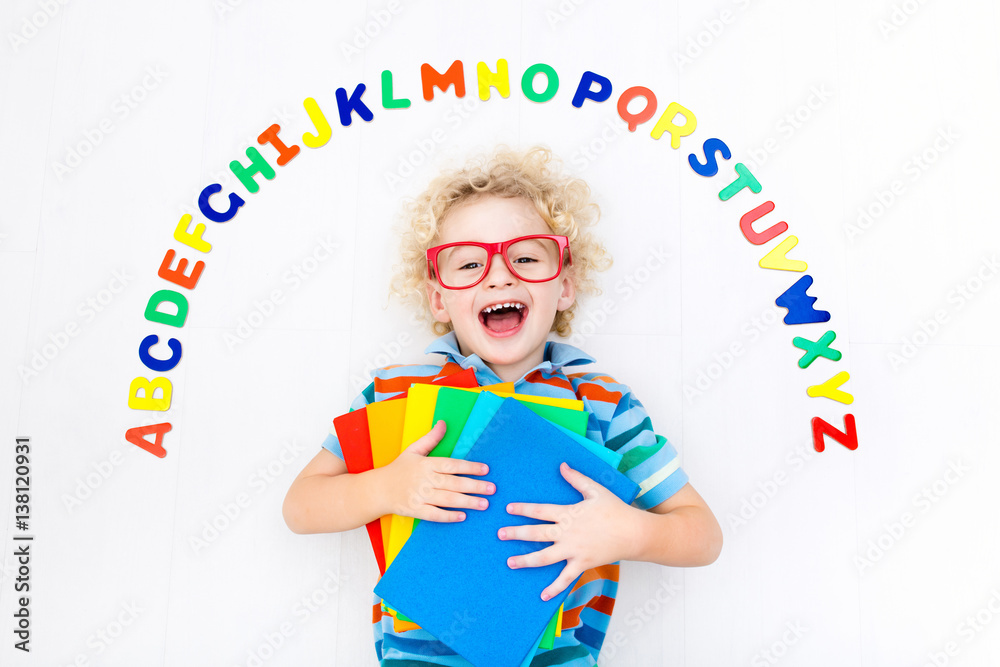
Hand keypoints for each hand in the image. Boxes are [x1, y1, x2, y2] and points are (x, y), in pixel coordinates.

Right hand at [380, 421, 494, 522]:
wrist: (378, 489)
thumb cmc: (399, 468)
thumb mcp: (413, 450)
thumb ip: (431, 438)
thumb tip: (444, 423)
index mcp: (426, 464)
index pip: (451, 465)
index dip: (469, 467)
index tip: (485, 469)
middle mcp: (424, 480)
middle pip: (453, 483)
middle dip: (474, 486)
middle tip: (492, 489)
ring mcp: (419, 496)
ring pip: (447, 499)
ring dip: (467, 502)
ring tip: (484, 504)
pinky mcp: (415, 510)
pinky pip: (434, 514)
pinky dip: (448, 516)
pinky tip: (463, 516)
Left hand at [499, 463, 635, 600]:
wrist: (634, 533)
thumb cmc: (615, 509)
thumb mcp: (595, 490)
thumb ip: (576, 478)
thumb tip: (562, 465)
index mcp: (569, 514)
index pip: (540, 511)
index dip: (523, 509)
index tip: (508, 509)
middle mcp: (567, 533)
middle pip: (536, 534)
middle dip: (516, 534)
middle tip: (500, 534)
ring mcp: (574, 551)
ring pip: (545, 557)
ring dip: (526, 561)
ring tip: (510, 563)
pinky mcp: (582, 564)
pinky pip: (565, 579)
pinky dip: (554, 588)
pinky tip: (542, 595)